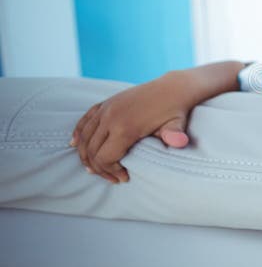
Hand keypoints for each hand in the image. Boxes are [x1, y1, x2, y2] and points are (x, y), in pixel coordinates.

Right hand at [70, 72, 192, 183]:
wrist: (173, 88)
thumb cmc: (175, 110)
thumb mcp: (176, 125)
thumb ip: (174, 136)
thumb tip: (180, 142)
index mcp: (126, 127)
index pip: (104, 157)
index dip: (111, 171)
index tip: (124, 178)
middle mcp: (111, 117)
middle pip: (92, 150)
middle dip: (99, 168)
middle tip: (112, 177)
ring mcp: (106, 108)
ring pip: (84, 137)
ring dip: (85, 155)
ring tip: (95, 168)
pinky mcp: (106, 103)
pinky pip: (85, 120)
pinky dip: (78, 134)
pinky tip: (75, 145)